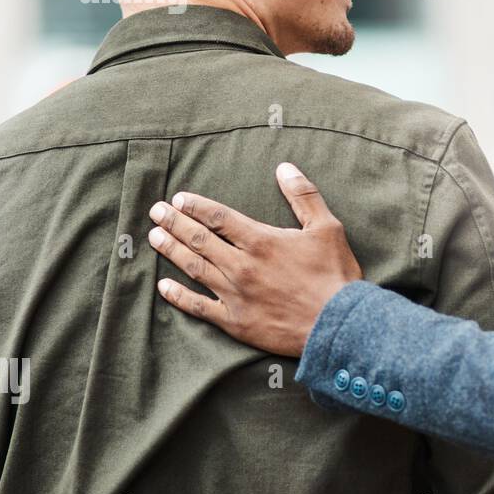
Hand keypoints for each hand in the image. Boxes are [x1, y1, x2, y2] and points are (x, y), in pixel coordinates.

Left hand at [147, 162, 362, 356]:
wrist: (339, 325)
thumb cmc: (336, 276)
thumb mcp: (327, 228)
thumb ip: (304, 196)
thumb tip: (285, 167)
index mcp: (261, 241)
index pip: (219, 217)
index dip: (196, 206)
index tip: (179, 198)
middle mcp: (241, 266)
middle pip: (199, 239)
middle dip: (174, 222)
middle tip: (156, 212)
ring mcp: (235, 295)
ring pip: (194, 268)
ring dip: (171, 250)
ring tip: (155, 237)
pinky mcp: (235, 321)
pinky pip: (199, 307)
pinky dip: (179, 296)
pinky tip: (164, 286)